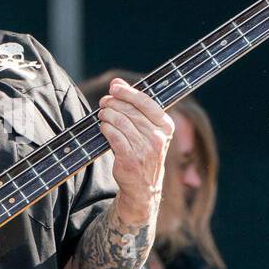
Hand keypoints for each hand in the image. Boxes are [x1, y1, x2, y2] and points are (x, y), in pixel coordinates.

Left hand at [97, 79, 173, 222]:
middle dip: (113, 103)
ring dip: (107, 115)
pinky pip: (114, 136)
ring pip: (120, 121)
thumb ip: (134, 105)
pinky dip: (105, 128)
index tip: (114, 86)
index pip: (146, 102)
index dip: (128, 92)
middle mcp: (158, 137)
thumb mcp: (148, 129)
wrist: (144, 186)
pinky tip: (103, 127)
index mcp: (166, 126)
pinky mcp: (130, 158)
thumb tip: (116, 82)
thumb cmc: (144, 151)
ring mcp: (145, 148)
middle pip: (130, 111)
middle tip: (104, 102)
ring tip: (102, 114)